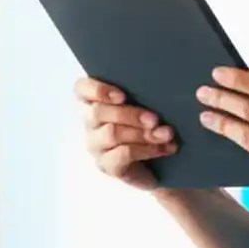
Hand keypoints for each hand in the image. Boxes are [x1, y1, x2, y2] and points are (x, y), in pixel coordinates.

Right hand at [74, 76, 177, 190]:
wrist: (160, 163)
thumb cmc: (150, 125)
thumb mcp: (146, 104)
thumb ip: (143, 92)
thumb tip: (159, 81)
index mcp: (96, 102)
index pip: (82, 89)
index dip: (97, 90)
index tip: (122, 96)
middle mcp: (91, 123)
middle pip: (98, 113)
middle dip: (130, 114)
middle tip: (155, 119)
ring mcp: (97, 146)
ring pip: (111, 134)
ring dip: (142, 133)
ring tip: (166, 134)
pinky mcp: (108, 166)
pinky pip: (122, 155)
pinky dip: (146, 150)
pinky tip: (164, 149)